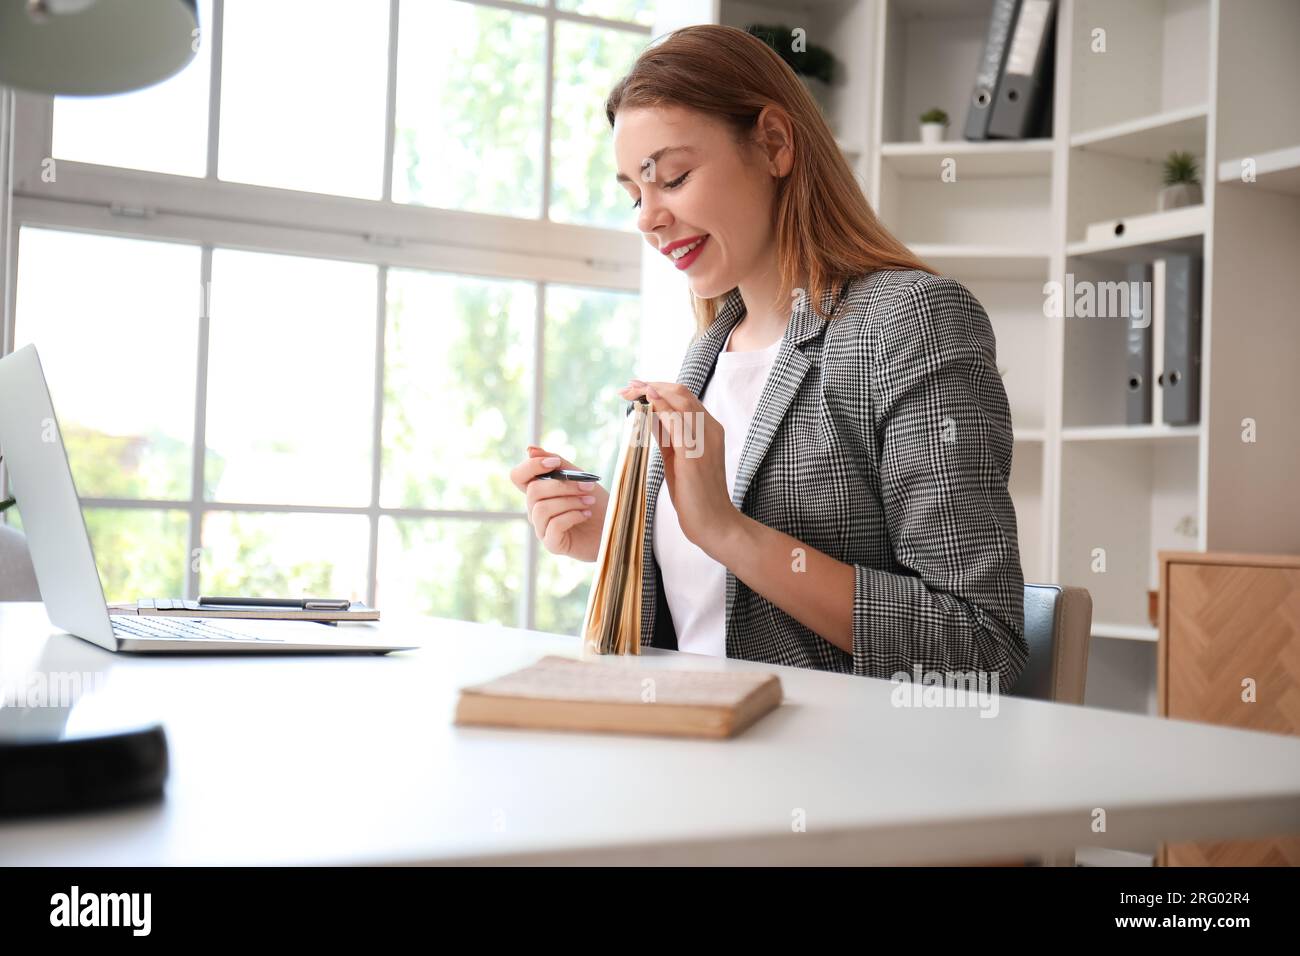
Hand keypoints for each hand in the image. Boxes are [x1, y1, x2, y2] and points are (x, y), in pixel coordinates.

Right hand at [510, 446, 607, 561]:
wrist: (615, 528)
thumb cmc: (597, 503)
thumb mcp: (580, 478)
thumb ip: (558, 464)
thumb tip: (530, 449)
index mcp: (540, 493)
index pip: (518, 476)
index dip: (531, 466)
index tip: (554, 463)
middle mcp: (536, 511)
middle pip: (533, 491)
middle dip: (563, 485)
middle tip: (588, 486)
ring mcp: (542, 528)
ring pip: (542, 509)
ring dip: (570, 501)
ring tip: (589, 502)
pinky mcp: (553, 544)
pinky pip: (553, 525)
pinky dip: (572, 516)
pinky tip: (586, 514)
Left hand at [619, 379, 737, 549]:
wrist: (713, 522)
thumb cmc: (695, 493)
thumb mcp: (677, 458)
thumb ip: (666, 436)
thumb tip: (648, 415)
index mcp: (708, 428)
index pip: (683, 396)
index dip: (658, 388)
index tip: (635, 388)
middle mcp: (710, 429)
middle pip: (681, 393)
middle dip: (651, 385)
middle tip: (627, 388)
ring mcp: (705, 440)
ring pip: (680, 400)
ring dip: (652, 391)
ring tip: (630, 390)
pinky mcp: (695, 454)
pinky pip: (678, 422)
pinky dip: (662, 407)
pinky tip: (647, 400)